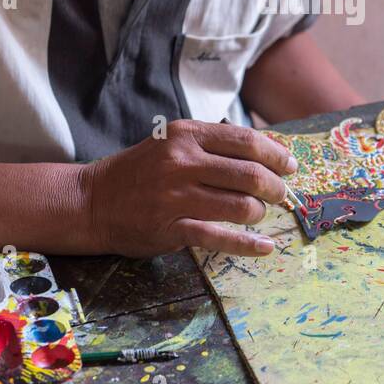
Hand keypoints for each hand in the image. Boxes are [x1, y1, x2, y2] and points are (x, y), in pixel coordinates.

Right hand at [81, 120, 297, 257]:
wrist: (93, 201)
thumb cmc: (141, 172)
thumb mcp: (174, 144)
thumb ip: (214, 145)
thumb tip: (269, 149)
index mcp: (186, 135)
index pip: (245, 141)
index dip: (276, 154)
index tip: (290, 166)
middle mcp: (182, 162)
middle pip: (249, 173)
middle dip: (275, 187)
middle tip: (281, 195)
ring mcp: (175, 196)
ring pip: (239, 206)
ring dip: (259, 213)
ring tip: (259, 214)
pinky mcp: (170, 228)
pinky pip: (219, 237)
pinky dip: (248, 245)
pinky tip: (265, 248)